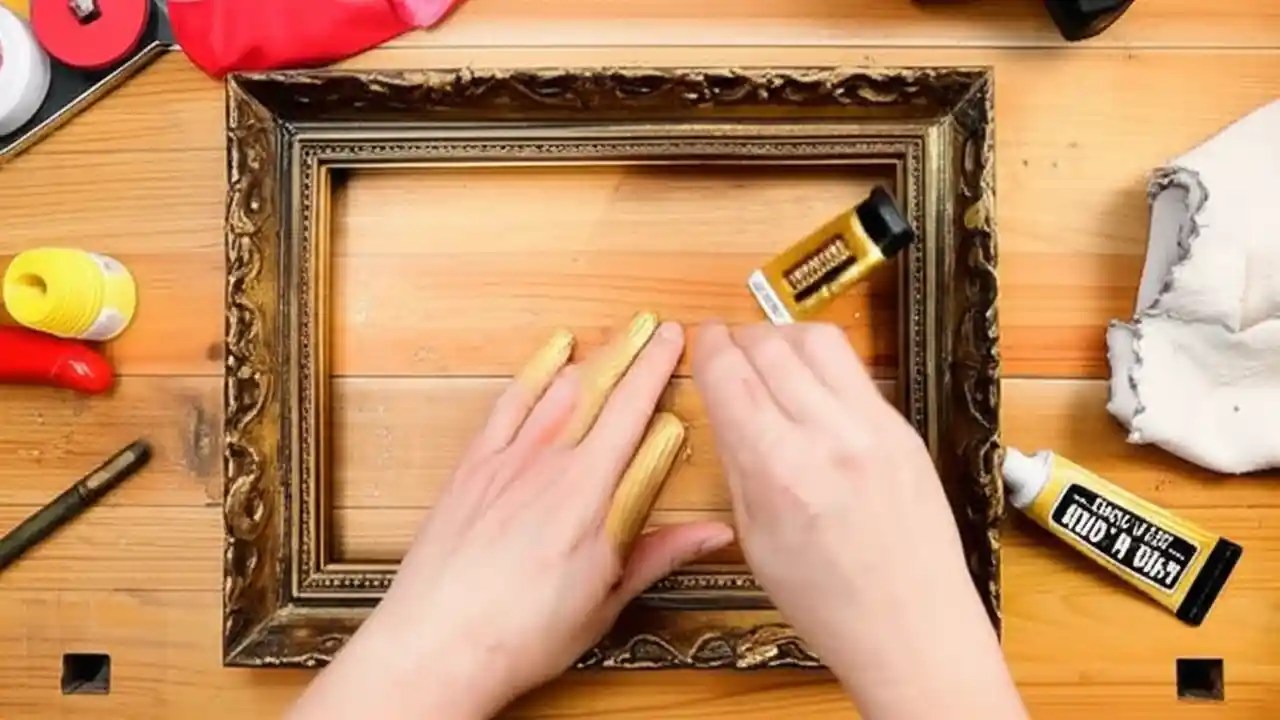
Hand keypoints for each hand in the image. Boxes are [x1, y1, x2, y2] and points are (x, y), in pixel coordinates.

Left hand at [292, 321, 732, 719]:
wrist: (437, 644)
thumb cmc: (518, 635)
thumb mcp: (604, 601)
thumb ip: (659, 554)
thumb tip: (713, 534)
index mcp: (590, 498)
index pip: (635, 415)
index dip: (658, 372)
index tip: (678, 343)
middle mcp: (549, 467)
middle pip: (599, 391)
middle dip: (633, 353)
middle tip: (656, 325)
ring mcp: (507, 461)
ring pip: (557, 390)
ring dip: (591, 359)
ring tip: (615, 336)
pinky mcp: (473, 467)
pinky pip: (507, 404)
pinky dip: (532, 373)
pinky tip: (549, 355)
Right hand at [691, 322, 1024, 719]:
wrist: (912, 628)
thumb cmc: (827, 602)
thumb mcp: (755, 538)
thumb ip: (737, 463)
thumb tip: (723, 405)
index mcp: (778, 472)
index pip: (728, 375)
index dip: (706, 346)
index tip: (698, 337)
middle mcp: (827, 437)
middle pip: (769, 348)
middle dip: (738, 337)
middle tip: (725, 342)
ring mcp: (873, 428)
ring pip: (816, 341)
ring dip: (781, 336)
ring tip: (766, 353)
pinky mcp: (904, 428)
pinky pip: (854, 370)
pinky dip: (822, 362)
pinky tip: (809, 381)